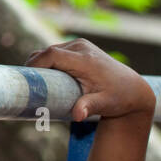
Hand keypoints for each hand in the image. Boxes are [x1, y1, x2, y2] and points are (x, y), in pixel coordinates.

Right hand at [25, 38, 155, 121]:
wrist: (134, 89)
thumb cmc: (119, 99)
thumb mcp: (105, 105)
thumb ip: (89, 107)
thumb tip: (78, 116)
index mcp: (85, 60)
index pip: (51, 55)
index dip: (36, 64)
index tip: (27, 77)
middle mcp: (82, 48)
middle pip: (48, 52)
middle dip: (37, 66)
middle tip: (30, 85)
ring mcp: (81, 45)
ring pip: (51, 51)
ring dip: (44, 64)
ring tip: (40, 83)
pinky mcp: (81, 46)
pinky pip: (59, 51)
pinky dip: (52, 61)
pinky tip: (50, 75)